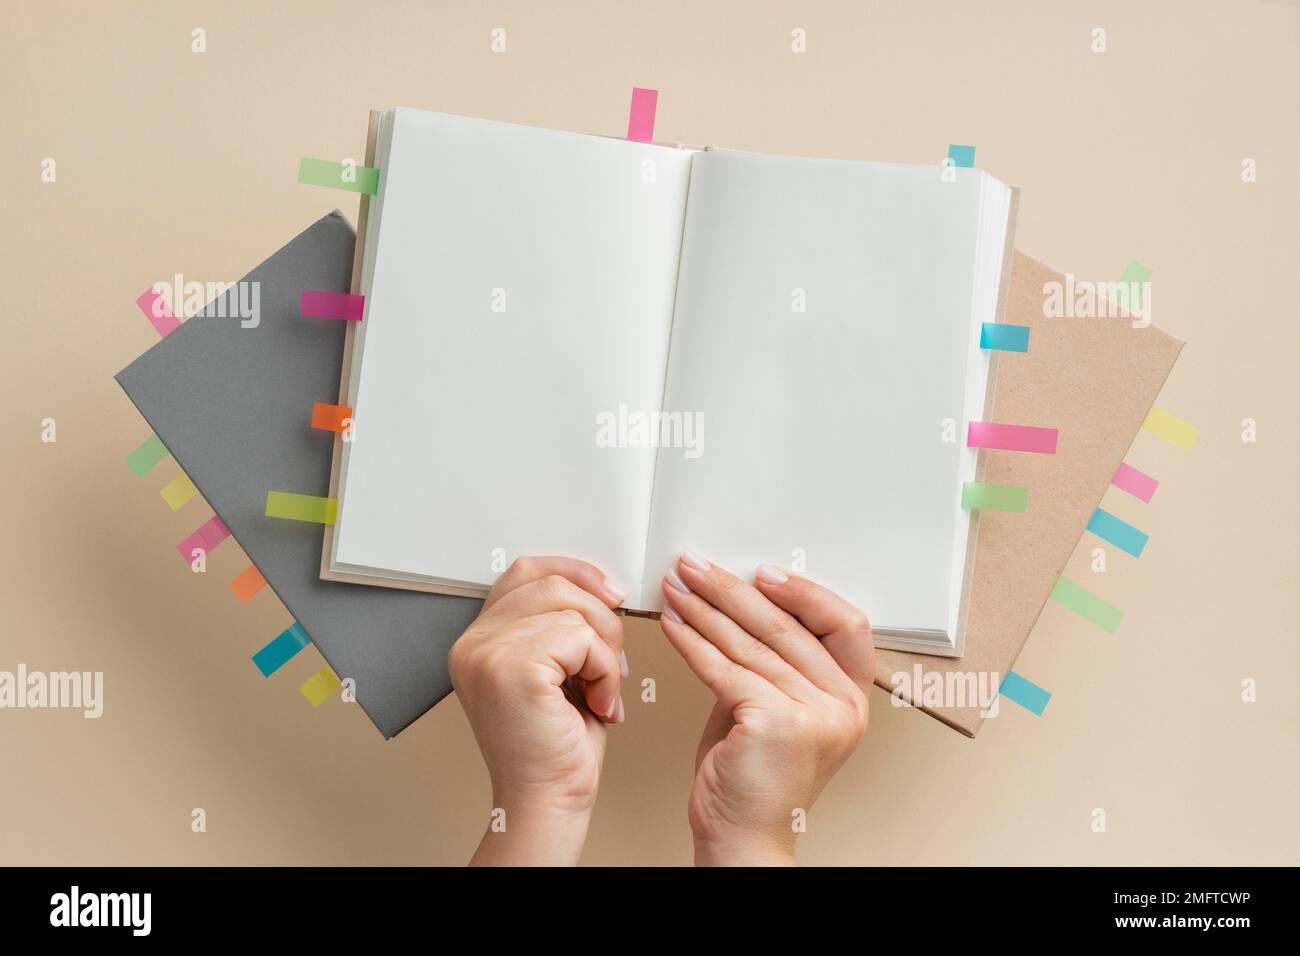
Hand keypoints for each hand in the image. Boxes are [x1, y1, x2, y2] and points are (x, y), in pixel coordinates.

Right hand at [449, 556, 628, 865]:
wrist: (547, 802)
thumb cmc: (556, 748)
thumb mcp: (557, 670)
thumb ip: (560, 625)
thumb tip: (599, 586)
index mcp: (478, 641)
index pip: (524, 572)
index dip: (573, 572)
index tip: (609, 593)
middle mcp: (473, 644)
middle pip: (552, 584)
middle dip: (601, 617)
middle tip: (612, 662)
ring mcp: (488, 654)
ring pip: (573, 608)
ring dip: (606, 649)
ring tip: (602, 688)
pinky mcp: (513, 668)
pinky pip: (581, 638)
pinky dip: (605, 669)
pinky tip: (599, 702)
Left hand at [658, 552, 873, 865]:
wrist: (741, 839)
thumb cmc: (751, 777)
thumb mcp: (774, 707)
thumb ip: (771, 662)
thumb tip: (739, 602)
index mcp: (853, 698)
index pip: (846, 623)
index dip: (806, 592)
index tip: (761, 573)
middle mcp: (844, 707)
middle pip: (787, 627)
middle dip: (732, 589)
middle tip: (695, 567)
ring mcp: (815, 716)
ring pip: (751, 644)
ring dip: (704, 609)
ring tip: (676, 589)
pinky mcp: (777, 724)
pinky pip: (725, 670)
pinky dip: (692, 643)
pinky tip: (673, 625)